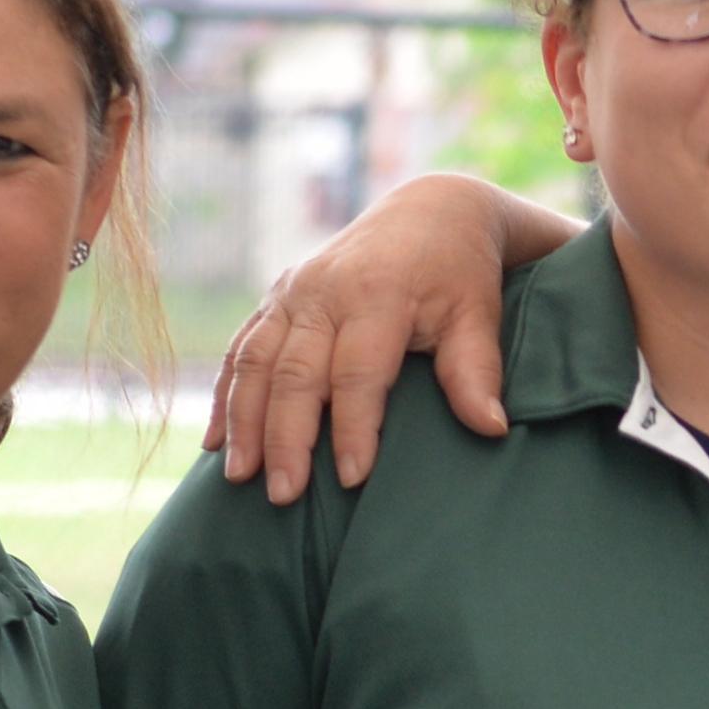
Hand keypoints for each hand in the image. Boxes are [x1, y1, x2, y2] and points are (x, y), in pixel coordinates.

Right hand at [206, 178, 531, 497]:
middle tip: (283, 495)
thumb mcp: (478, 315)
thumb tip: (491, 429)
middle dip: (286, 438)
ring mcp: (292, 292)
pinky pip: (242, 350)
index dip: (352, 427)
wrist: (429, 213)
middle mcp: (324, 290)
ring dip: (243, 422)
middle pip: (295, 373)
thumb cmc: (459, 274)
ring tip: (239, 476)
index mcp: (377, 293)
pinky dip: (226, 396)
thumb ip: (476, 371)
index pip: (357, 372)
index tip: (352, 479)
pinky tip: (217, 442)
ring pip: (255, 362)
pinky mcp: (276, 298)